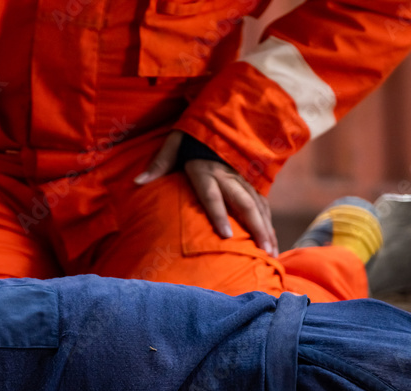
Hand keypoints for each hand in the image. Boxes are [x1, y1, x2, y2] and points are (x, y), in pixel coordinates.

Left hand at [136, 130, 277, 256]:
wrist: (217, 119)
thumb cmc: (190, 137)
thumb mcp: (173, 144)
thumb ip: (159, 164)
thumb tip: (138, 182)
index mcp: (205, 170)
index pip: (212, 196)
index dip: (220, 215)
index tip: (227, 236)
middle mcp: (227, 176)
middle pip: (244, 204)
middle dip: (255, 229)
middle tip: (263, 252)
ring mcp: (242, 178)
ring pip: (258, 205)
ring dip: (266, 229)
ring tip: (272, 252)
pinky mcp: (251, 180)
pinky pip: (262, 202)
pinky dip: (268, 221)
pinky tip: (272, 239)